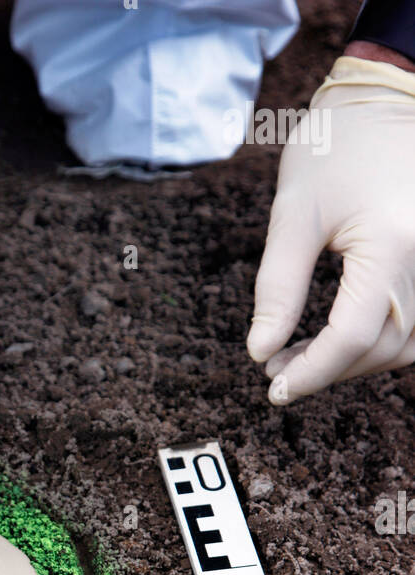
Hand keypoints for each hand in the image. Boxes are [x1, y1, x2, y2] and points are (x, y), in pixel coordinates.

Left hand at [248, 52, 414, 404]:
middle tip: (278, 371)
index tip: (274, 389)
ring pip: (403, 345)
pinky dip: (378, 343)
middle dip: (328, 370)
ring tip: (302, 358)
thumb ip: (278, 288)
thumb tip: (261, 352)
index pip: (352, 337)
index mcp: (390, 246)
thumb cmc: (337, 146)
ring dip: (353, 363)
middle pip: (380, 348)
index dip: (311, 372)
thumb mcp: (293, 214)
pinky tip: (339, 341)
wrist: (386, 99)